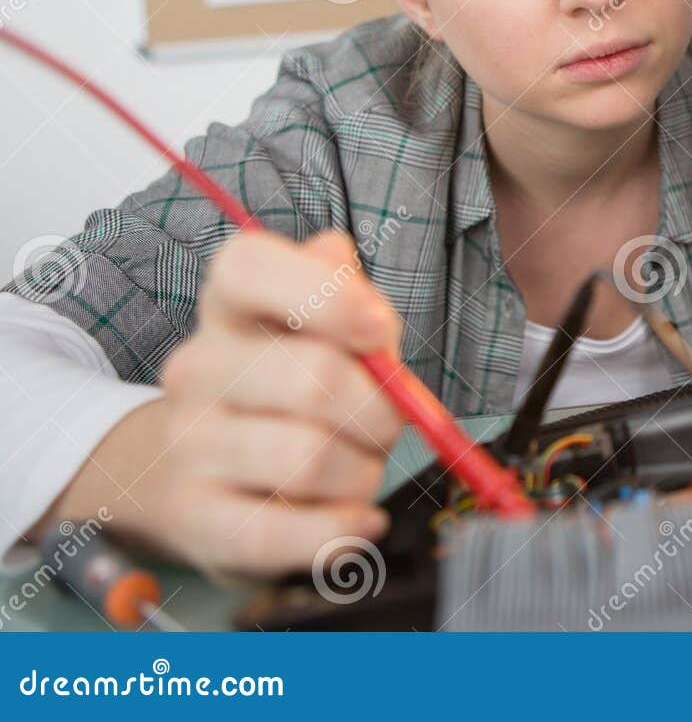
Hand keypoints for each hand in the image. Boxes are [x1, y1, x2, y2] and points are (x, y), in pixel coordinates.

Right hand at [42, 229, 404, 576]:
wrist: (198, 475)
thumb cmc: (286, 387)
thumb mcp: (321, 329)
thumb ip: (353, 302)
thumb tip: (370, 313)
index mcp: (229, 305)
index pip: (250, 268)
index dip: (328, 295)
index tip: (380, 330)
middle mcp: (197, 369)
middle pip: (314, 378)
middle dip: (381, 409)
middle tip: (390, 423)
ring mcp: (189, 445)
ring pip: (311, 460)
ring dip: (364, 472)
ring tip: (360, 468)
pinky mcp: (197, 520)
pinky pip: (281, 534)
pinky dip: (339, 531)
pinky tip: (359, 521)